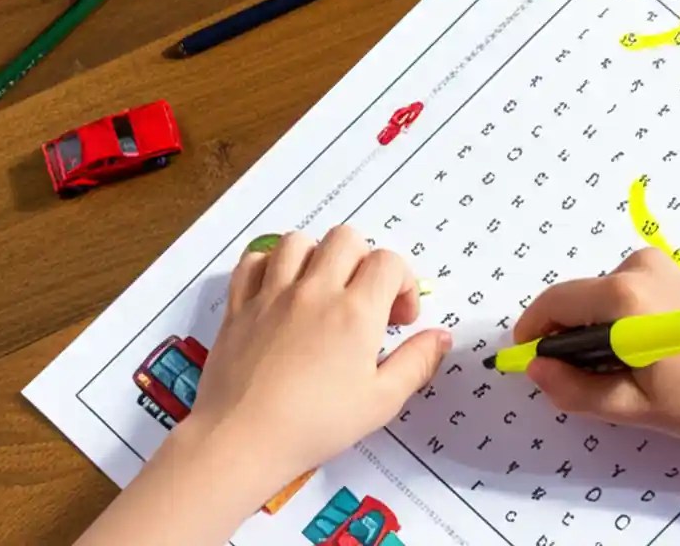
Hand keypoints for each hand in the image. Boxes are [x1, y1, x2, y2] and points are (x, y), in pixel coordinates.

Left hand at [182, 226, 451, 489]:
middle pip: (346, 238)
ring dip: (318, 256)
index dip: (404, 283)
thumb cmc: (314, 425)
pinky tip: (281, 290)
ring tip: (323, 289)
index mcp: (355, 313)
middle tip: (365, 299)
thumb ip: (416, 363)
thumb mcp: (381, 402)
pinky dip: (270, 265)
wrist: (242, 440)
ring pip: (299, 241)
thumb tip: (440, 337)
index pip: (389, 262)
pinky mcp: (240, 306)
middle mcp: (314, 292)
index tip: (399, 318)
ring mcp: (272, 295)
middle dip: (365, 260)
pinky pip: (253, 261)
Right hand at [514, 248, 679, 442]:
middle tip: (582, 380)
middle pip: (578, 298)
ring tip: (624, 373)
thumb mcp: (633, 406)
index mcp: (625, 297)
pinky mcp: (675, 274)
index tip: (527, 361)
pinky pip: (626, 294)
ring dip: (597, 330)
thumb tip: (536, 369)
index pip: (555, 303)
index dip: (533, 332)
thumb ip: (575, 389)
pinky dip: (620, 321)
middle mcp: (639, 269)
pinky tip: (645, 355)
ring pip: (602, 298)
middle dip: (567, 336)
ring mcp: (660, 266)